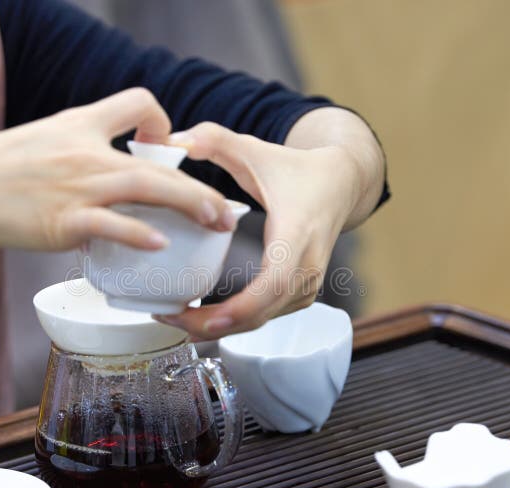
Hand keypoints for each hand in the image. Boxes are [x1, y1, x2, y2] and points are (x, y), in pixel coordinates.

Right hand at [0, 88, 235, 250]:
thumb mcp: (44, 138)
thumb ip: (81, 148)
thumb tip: (111, 177)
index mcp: (81, 124)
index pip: (138, 101)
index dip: (163, 123)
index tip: (167, 151)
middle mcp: (84, 151)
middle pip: (158, 164)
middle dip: (197, 188)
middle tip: (221, 211)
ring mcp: (75, 186)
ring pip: (146, 190)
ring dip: (188, 207)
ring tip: (213, 224)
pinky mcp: (62, 221)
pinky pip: (110, 226)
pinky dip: (139, 235)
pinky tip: (159, 245)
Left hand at [153, 114, 382, 339]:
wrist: (340, 183)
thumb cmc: (297, 170)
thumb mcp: (255, 150)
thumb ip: (215, 139)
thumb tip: (174, 139)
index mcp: (297, 232)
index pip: (275, 282)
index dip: (240, 307)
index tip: (203, 317)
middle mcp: (307, 265)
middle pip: (263, 312)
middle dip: (214, 324)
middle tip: (169, 317)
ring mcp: (307, 283)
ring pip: (264, 320)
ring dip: (221, 327)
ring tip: (177, 317)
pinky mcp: (301, 292)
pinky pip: (268, 316)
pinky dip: (236, 322)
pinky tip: (204, 316)